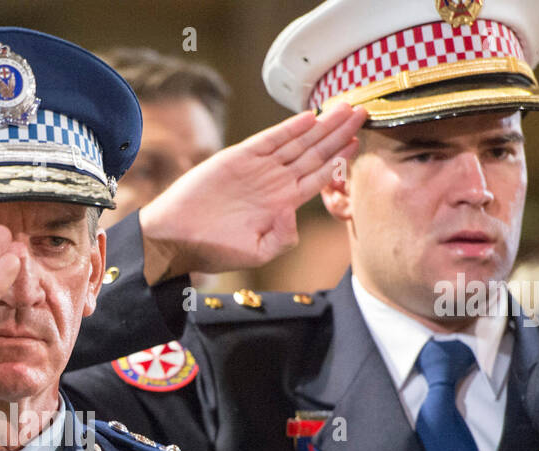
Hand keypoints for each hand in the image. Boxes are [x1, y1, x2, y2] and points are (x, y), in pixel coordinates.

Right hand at [137, 103, 366, 282]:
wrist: (176, 236)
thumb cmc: (212, 249)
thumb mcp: (254, 253)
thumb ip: (281, 240)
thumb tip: (296, 218)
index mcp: (281, 205)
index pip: (318, 177)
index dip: (338, 159)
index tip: (357, 142)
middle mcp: (273, 183)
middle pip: (314, 153)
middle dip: (339, 134)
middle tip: (362, 113)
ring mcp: (258, 168)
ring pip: (297, 142)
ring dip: (322, 126)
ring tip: (345, 108)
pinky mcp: (238, 157)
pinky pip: (269, 139)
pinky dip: (289, 128)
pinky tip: (310, 116)